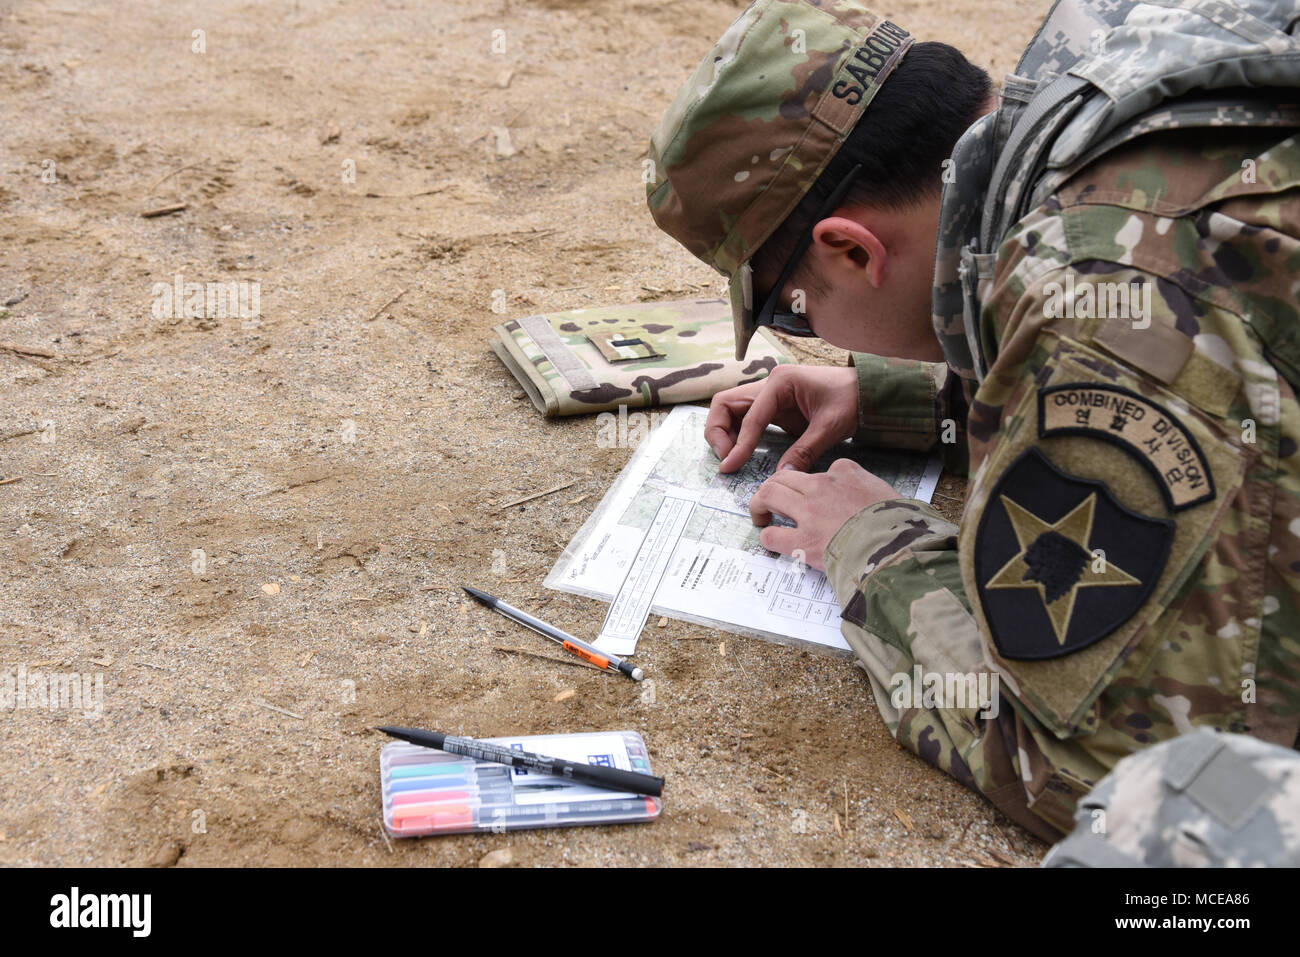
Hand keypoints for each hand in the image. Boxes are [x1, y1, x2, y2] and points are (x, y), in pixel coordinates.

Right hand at [705, 364, 857, 473]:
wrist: (866, 390)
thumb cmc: (851, 401)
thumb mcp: (830, 428)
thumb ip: (804, 452)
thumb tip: (780, 476)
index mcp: (781, 382)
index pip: (749, 417)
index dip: (738, 445)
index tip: (730, 467)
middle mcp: (769, 383)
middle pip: (725, 403)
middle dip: (718, 432)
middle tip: (727, 460)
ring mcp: (769, 393)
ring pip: (730, 409)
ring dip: (724, 433)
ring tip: (732, 458)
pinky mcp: (773, 405)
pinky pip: (745, 417)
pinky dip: (737, 433)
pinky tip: (742, 452)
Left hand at [748, 459, 899, 570]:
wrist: (896, 546)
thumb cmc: (898, 521)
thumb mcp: (886, 490)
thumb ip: (866, 485)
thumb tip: (864, 493)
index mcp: (844, 472)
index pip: (821, 470)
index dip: (813, 483)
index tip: (813, 495)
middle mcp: (821, 487)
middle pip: (782, 476)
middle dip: (772, 486)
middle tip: (770, 502)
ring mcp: (809, 513)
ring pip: (769, 495)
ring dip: (759, 505)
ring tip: (761, 516)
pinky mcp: (803, 542)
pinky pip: (771, 535)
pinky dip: (767, 536)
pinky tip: (772, 541)